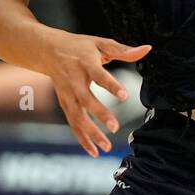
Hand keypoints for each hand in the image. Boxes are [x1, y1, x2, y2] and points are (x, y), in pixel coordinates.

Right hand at [38, 28, 151, 156]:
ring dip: (90, 133)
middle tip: (115, 127)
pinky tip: (94, 151)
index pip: (99, 75)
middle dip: (100, 114)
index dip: (112, 85)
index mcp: (86, 63)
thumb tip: (147, 49)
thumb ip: (123, 50)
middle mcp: (74, 81)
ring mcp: (67, 94)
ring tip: (106, 147)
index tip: (125, 96)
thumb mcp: (101, 43)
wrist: (48, 50)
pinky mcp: (64, 104)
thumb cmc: (79, 47)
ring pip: (77, 116)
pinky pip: (72, 123)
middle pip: (86, 100)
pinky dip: (81, 138)